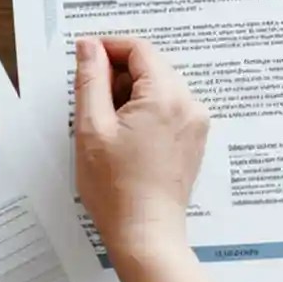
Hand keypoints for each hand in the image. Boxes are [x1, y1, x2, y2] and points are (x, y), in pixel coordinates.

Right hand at [73, 37, 209, 260]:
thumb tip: (89, 47)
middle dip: (119, 76)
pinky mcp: (193, 140)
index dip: (108, 49)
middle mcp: (189, 105)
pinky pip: (168, 109)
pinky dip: (145, 112)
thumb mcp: (92, 128)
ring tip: (109, 128)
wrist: (145, 234)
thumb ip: (90, 80)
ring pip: (159, 88)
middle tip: (93, 105)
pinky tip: (126, 139)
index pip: (139, 49)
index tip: (86, 60)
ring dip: (131, 95)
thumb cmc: (116, 188)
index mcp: (166, 97)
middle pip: (151, 67)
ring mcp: (195, 123)